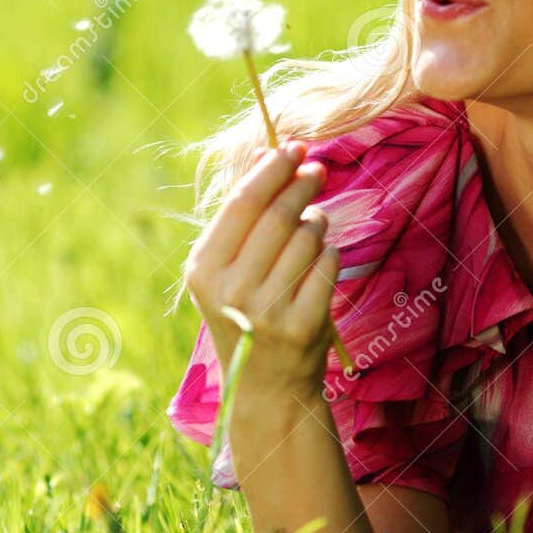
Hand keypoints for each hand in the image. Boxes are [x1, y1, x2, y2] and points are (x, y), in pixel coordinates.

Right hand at [184, 140, 338, 401]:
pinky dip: (329, 254)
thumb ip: (243, 220)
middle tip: (318, 170)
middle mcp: (230, 291)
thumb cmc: (248, 313)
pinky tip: (319, 262)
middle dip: (302, 184)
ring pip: (307, 236)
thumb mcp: (227, 271)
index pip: (241, 204)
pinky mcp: (302, 325)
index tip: (294, 147)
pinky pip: (327, 263)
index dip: (271, 170)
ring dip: (317, 222)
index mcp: (203, 270)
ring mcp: (266, 310)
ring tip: (313, 228)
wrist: (265, 384)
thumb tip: (270, 154)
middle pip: (277, 215)